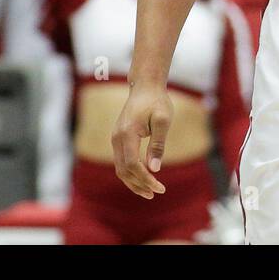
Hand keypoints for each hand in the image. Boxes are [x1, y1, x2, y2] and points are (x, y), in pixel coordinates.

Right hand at [111, 83, 174, 198]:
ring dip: (133, 182)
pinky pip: (121, 161)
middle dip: (139, 184)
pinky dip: (130, 173)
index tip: (160, 187)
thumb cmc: (157, 101)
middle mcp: (117, 138)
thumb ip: (158, 144)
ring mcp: (115, 139)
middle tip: (156, 193)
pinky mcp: (118, 139)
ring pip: (120, 168)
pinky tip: (143, 178)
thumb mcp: (163, 120)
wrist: (145, 87)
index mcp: (127, 133)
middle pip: (124, 170)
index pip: (133, 165)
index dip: (145, 179)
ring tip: (149, 192)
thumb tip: (155, 169)